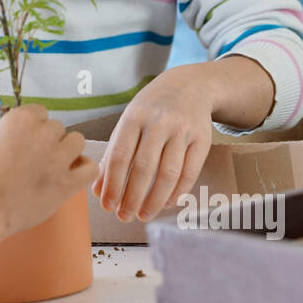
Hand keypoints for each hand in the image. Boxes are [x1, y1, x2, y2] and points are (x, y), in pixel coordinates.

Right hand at [0, 104, 97, 235]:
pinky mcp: (68, 183)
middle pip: (57, 128)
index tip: (24, 141)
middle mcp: (44, 133)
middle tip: (34, 159)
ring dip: (67, 151)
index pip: (39, 112)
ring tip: (54, 165)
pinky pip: (91, 168)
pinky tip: (71, 176)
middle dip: (47, 141)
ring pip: (77, 142)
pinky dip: (83, 169)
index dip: (32, 127)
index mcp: (22, 119)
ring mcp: (58, 158)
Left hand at [95, 71, 213, 221]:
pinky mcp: (202, 139)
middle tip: (124, 216)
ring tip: (144, 215)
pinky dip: (177, 192)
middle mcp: (159, 123)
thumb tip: (99, 191)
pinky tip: (165, 203)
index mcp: (134, 118)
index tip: (108, 206)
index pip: (120, 157)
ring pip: (169, 173)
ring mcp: (183, 130)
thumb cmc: (151, 109)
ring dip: (155, 200)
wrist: (190, 85)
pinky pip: (190, 172)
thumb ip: (113, 155)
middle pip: (144, 168)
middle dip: (132, 198)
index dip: (113, 185)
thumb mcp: (128, 122)